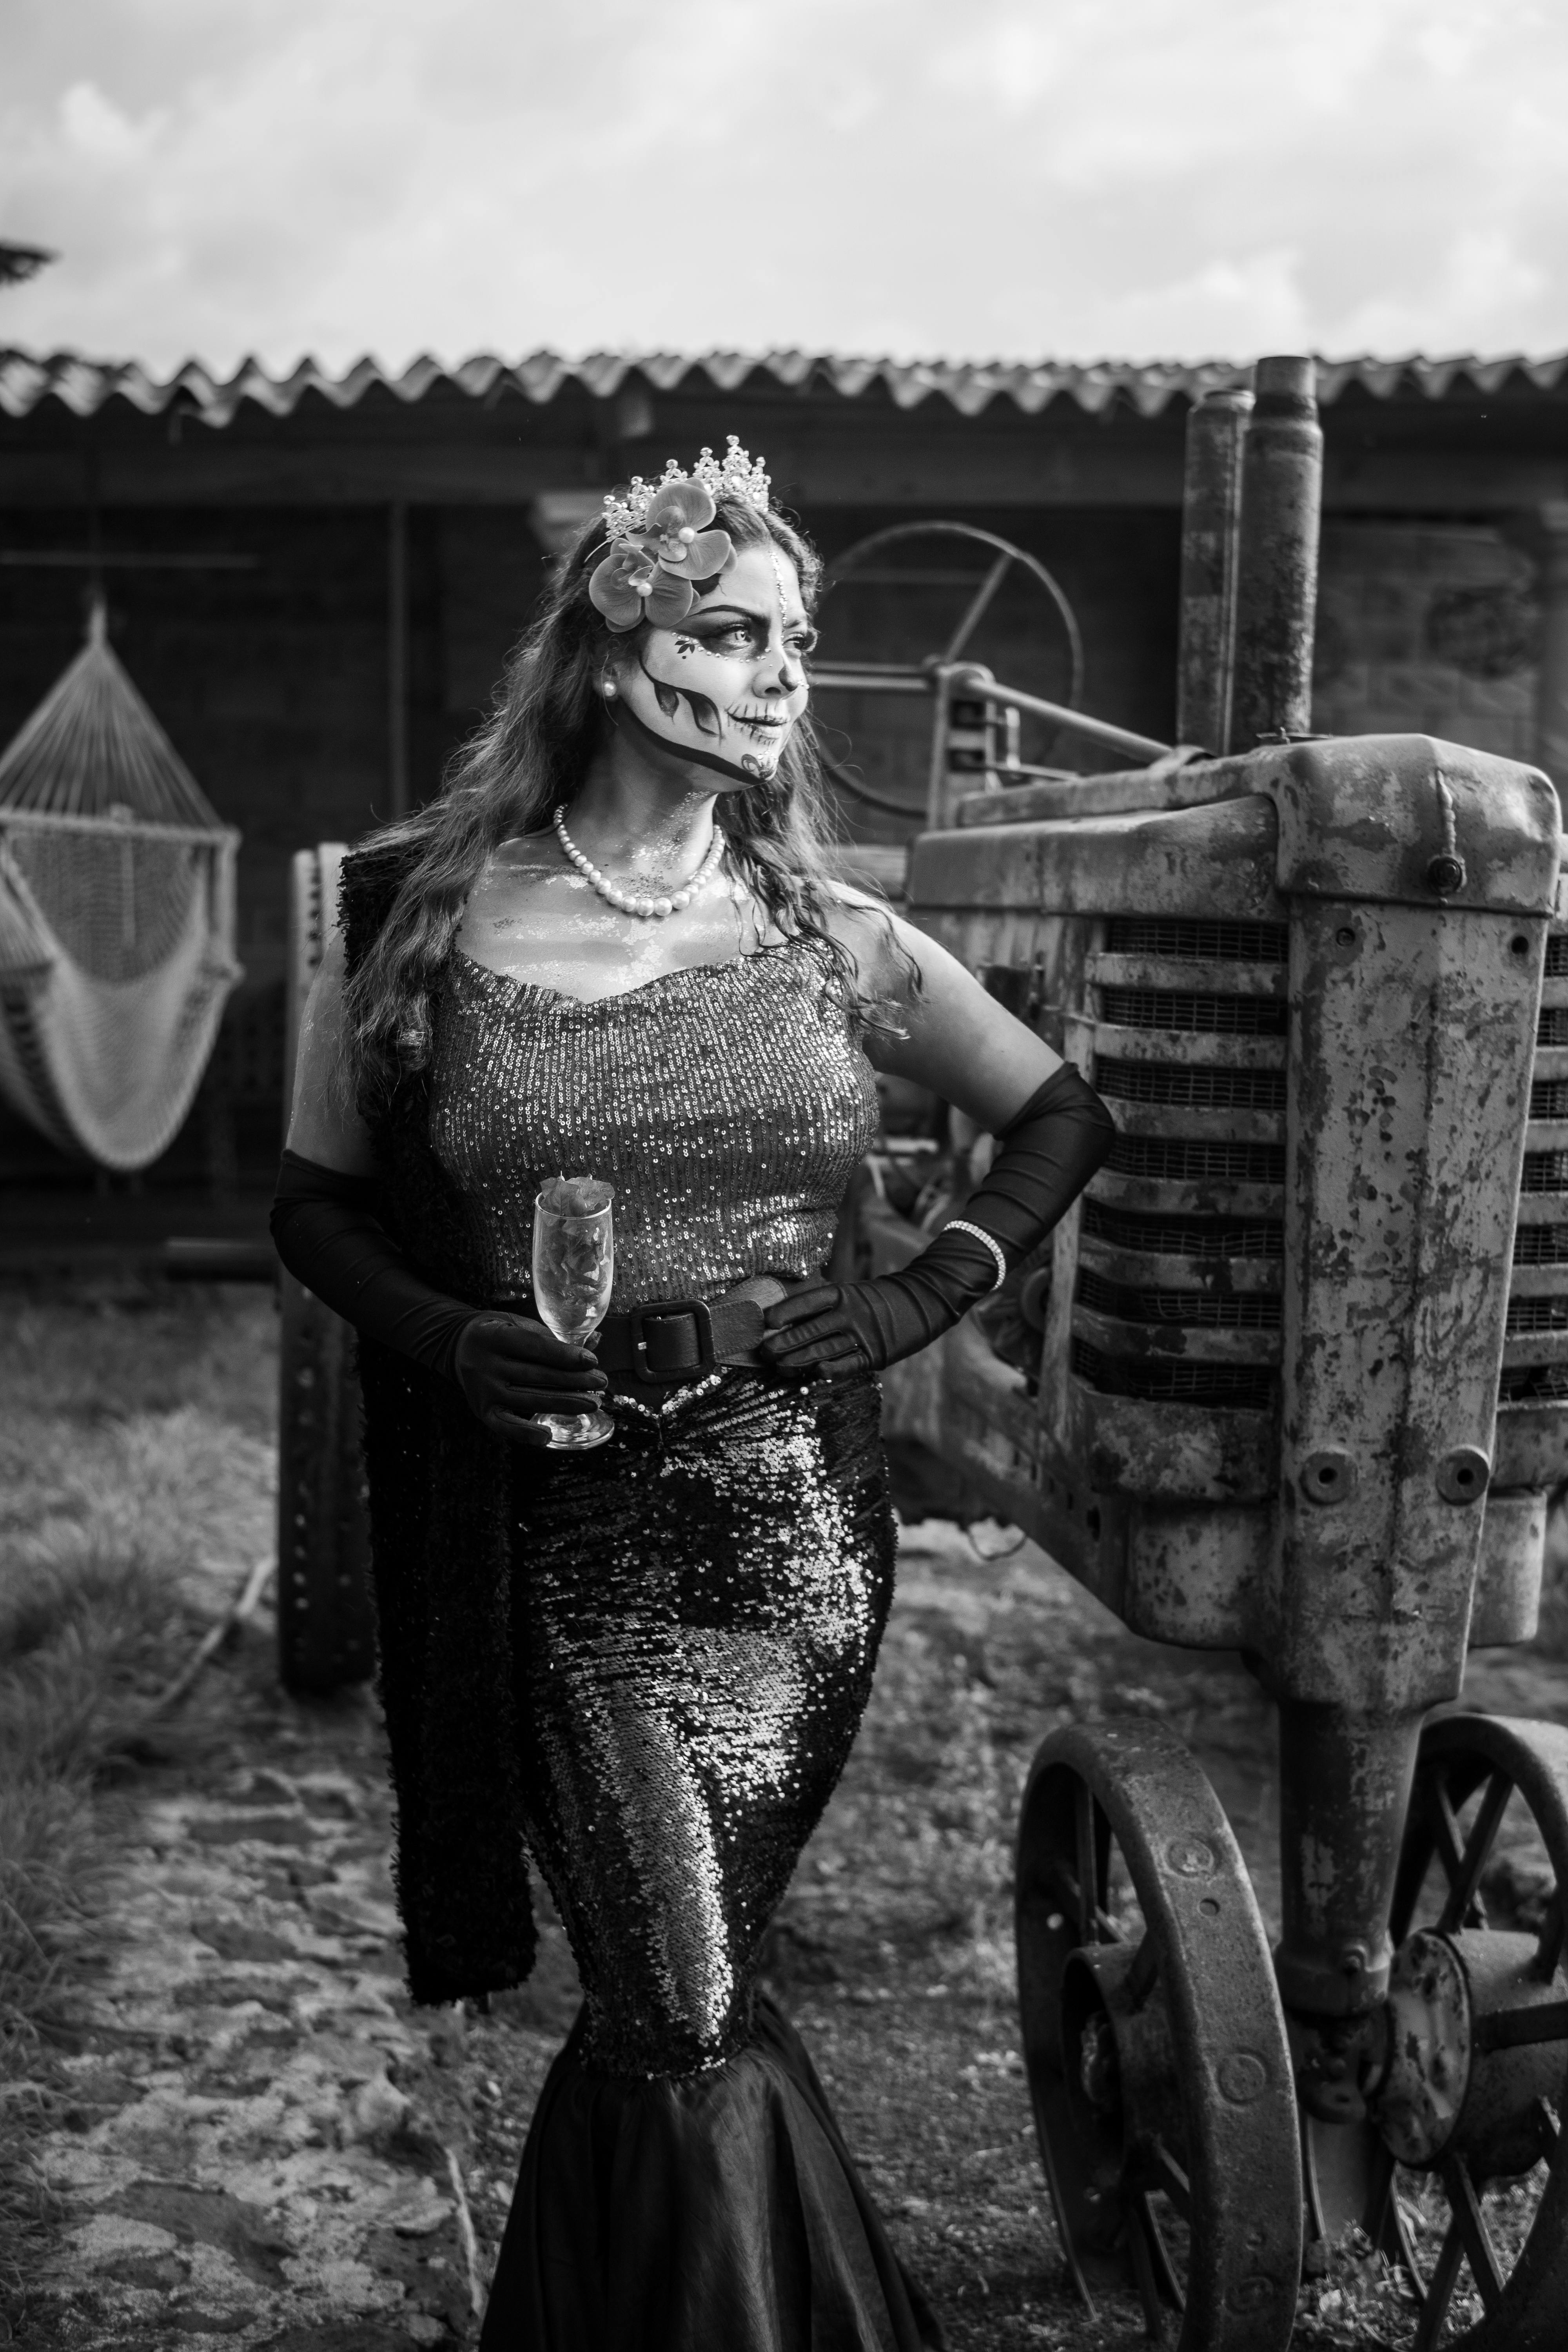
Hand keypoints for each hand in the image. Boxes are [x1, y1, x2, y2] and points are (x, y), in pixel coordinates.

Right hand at [453, 1312, 608, 1445]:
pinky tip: (548, 1436)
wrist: (459, 1346)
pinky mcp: (482, 1410)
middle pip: (536, 1376)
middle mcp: (485, 1364)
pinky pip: (505, 1426)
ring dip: (564, 1404)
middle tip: (602, 1384)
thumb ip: (551, 1337)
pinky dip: (526, 1433)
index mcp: (495, 1336)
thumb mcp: (519, 1324)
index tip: (592, 1361)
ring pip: (528, 1400)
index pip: (535, 1347)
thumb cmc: (501, 1333)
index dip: (565, 1355)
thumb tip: (595, 1344)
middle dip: (574, 1381)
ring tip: (593, 1403)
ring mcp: (482, 1390)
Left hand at [758, 1282, 886, 1379]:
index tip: (766, 1322)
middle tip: (764, 1353)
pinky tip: (816, 1373)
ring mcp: (864, 1334)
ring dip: (799, 1361)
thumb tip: (788, 1318)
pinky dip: (832, 1370)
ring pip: (825, 1350)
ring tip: (779, 1367)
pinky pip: (850, 1365)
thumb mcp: (853, 1292)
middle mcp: (851, 1313)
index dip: (786, 1311)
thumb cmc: (878, 1299)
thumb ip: (826, 1304)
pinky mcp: (876, 1354)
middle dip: (784, 1343)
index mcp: (843, 1293)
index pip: (809, 1301)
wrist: (922, 1302)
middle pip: (811, 1329)